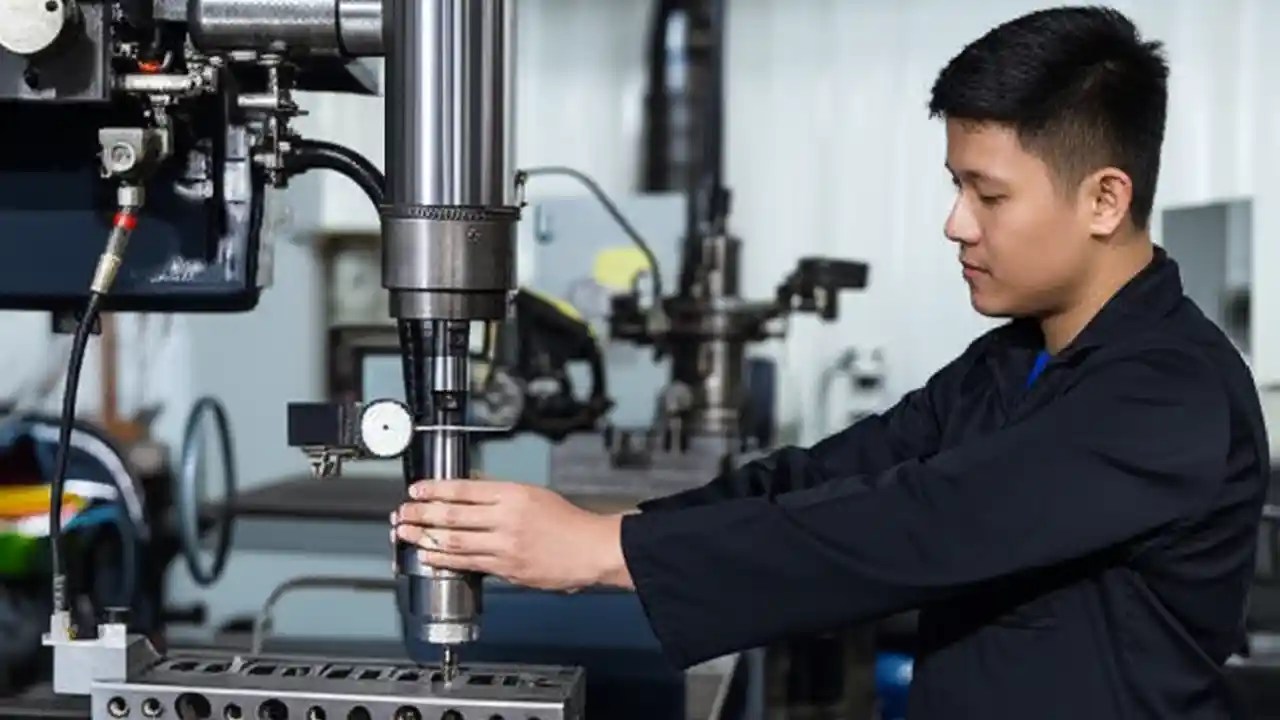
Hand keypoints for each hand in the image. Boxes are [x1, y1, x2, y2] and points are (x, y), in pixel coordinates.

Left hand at [392, 479, 633, 592]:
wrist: (591, 549)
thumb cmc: (567, 522)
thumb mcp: (533, 495)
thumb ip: (500, 497)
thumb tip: (466, 498)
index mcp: (513, 494)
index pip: (464, 489)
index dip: (435, 490)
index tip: (417, 490)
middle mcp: (506, 518)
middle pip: (453, 515)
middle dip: (422, 514)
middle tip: (403, 513)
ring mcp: (505, 545)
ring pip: (455, 541)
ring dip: (426, 538)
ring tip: (407, 535)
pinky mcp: (507, 568)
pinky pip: (468, 563)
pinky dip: (444, 559)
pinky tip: (430, 556)